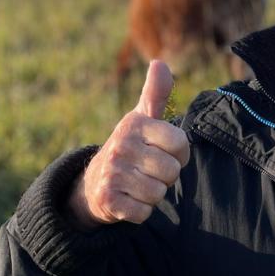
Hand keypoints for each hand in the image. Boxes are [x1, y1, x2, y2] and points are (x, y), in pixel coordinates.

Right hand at [69, 60, 189, 227]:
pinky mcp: (108, 200)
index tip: (164, 152)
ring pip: (158, 193)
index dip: (179, 154)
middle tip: (147, 171)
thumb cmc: (129, 147)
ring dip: (153, 194)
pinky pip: (144, 213)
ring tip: (138, 184)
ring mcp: (112, 174)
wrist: (94, 183)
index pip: (181, 144)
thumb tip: (160, 62)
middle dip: (165, 176)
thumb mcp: (141, 118)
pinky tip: (129, 200)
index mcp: (134, 125)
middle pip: (172, 171)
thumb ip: (155, 93)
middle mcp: (121, 146)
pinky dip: (141, 211)